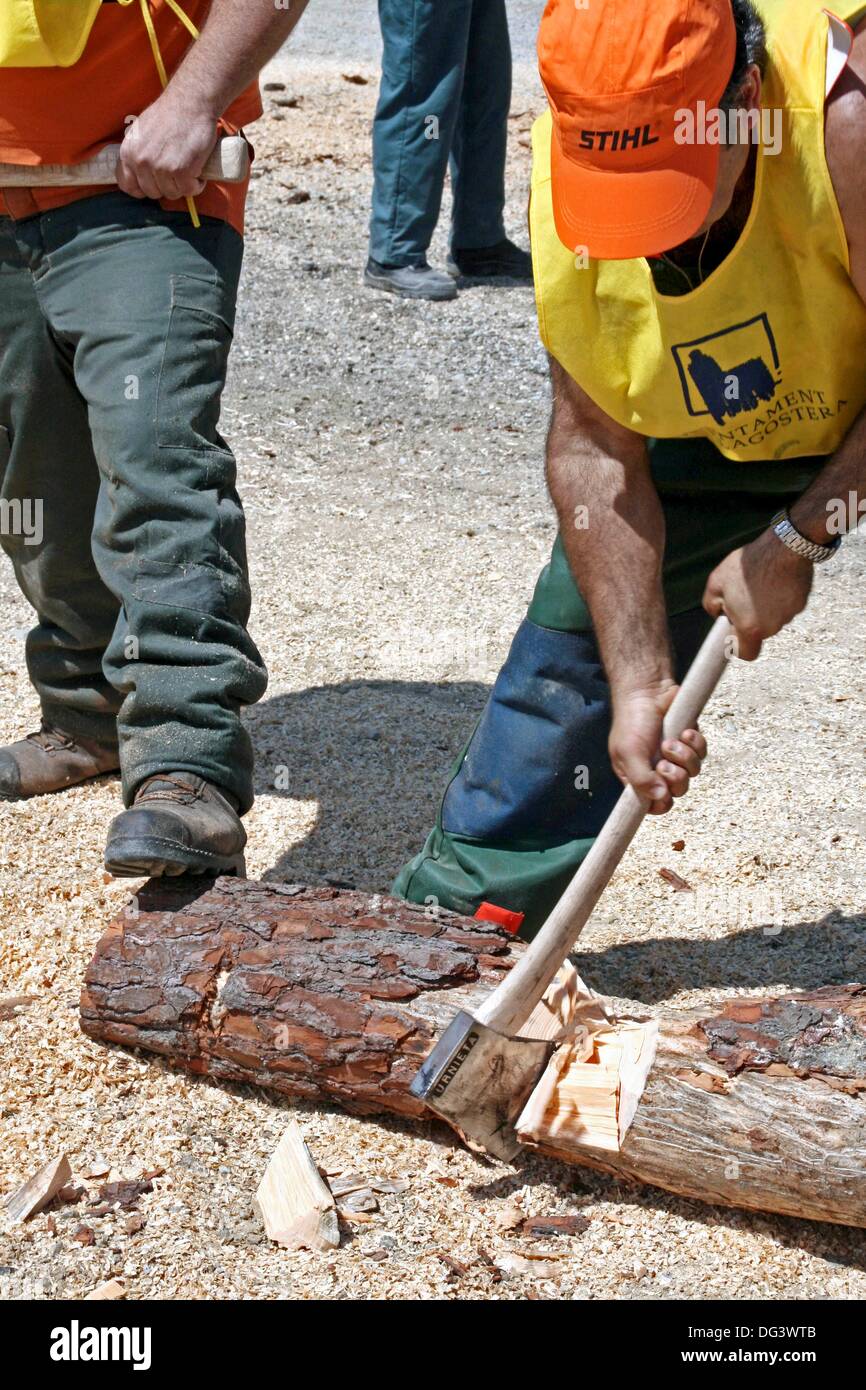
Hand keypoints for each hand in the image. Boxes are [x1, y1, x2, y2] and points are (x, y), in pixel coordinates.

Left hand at [115, 91, 216, 201]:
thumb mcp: (141, 132)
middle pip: (153, 192)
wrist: (190, 102)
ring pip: (172, 193)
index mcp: (128, 152)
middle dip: (166, 186)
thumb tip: (139, 174)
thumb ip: (137, 153)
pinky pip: (189, 190)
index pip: (127, 185)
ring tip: (189, 169)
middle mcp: (141, 162)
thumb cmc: (169, 114)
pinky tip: (198, 171)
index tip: (154, 184)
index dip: (142, 189)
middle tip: (177, 173)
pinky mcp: (181, 171)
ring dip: (183, 185)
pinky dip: (196, 184)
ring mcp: (161, 167)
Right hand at [609, 683, 707, 813]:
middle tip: (664, 764)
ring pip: (692, 773)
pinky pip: (702, 753)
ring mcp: (676, 757)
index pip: (653, 805)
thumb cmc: (631, 721)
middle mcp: (658, 770)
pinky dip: (694, 744)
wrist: (647, 691)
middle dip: (674, 779)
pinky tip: (685, 732)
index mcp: (639, 778)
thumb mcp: (628, 752)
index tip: (663, 796)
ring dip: (684, 758)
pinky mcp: (690, 743)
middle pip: (677, 791)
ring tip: (670, 742)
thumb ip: (641, 778)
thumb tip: (660, 797)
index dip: (661, 804)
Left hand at [703, 531, 812, 660]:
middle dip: (750, 618)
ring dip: (765, 605)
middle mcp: (773, 627)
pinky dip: (780, 594)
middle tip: (742, 594)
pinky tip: (774, 577)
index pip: (746, 654)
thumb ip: (711, 606)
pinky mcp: (802, 601)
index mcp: (751, 628)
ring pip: (773, 617)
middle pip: (759, 631)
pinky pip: (786, 603)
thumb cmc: (747, 567)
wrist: (782, 547)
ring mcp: (790, 615)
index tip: (733, 633)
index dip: (738, 646)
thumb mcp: (716, 584)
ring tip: (759, 581)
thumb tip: (718, 615)